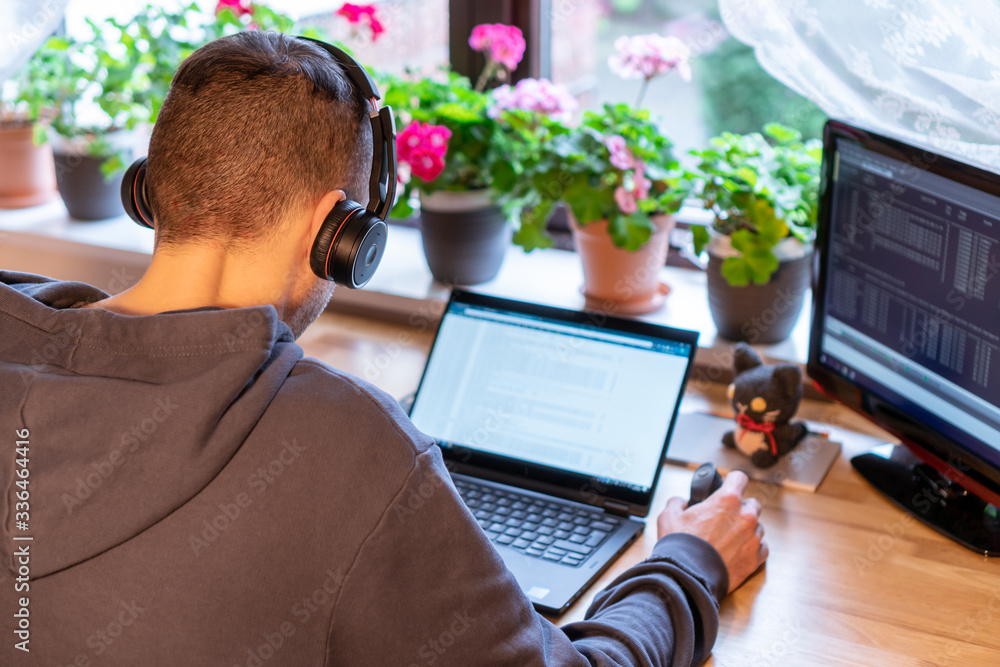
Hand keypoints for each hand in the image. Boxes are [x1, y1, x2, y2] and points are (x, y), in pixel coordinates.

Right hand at [657, 470, 767, 593]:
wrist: (688, 577)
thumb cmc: (681, 546)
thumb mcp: (669, 516)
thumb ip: (677, 502)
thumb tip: (681, 502)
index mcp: (727, 500)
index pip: (739, 478)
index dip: (732, 481)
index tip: (729, 486)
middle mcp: (745, 516)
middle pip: (752, 504)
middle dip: (740, 509)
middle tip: (725, 519)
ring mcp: (753, 537)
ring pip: (757, 526)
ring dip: (746, 530)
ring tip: (728, 539)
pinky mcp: (756, 558)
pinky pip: (762, 547)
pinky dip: (752, 548)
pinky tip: (738, 551)